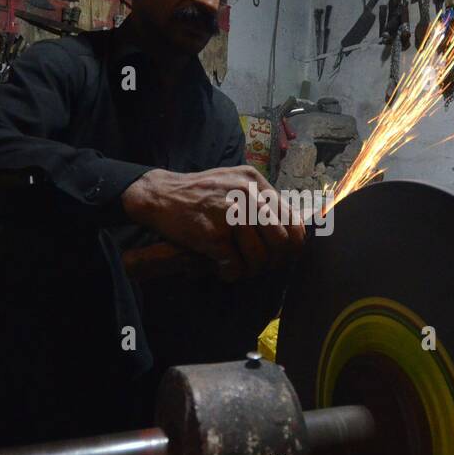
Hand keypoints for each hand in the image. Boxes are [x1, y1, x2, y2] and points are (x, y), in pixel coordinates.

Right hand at [121, 166, 306, 280]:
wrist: (160, 195)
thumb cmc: (199, 193)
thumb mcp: (233, 183)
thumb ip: (260, 200)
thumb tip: (291, 229)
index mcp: (255, 181)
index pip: (292, 220)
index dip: (293, 244)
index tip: (284, 255)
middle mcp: (246, 194)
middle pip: (281, 241)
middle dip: (273, 260)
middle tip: (260, 265)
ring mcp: (230, 213)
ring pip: (260, 256)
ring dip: (251, 269)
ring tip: (239, 267)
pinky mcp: (212, 233)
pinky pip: (235, 265)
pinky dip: (230, 273)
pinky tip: (221, 269)